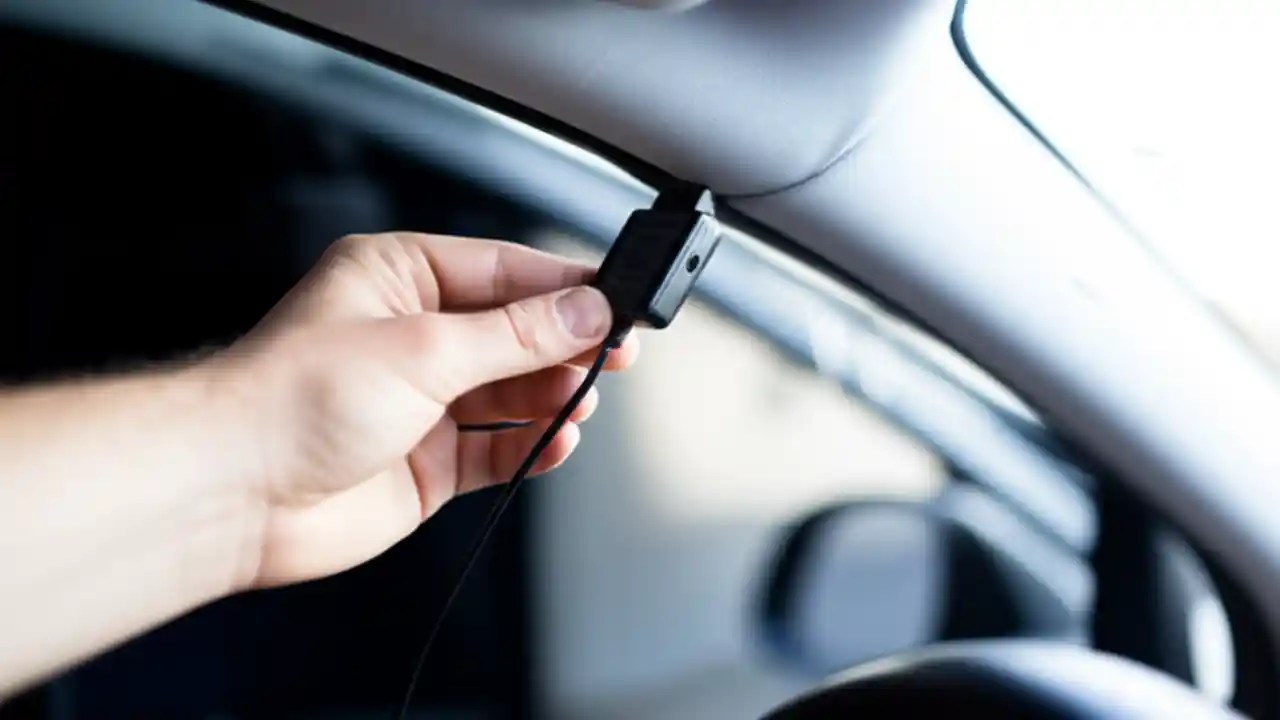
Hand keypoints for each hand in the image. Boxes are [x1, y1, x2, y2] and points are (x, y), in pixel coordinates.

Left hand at [217, 232, 636, 588]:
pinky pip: (496, 450)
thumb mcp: (424, 348)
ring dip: (551, 396)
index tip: (615, 302)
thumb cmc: (291, 399)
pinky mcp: (424, 462)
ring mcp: (419, 402)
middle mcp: (410, 336)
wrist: (235, 493)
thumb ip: (515, 335)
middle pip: (513, 333)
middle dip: (564, 345)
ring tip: (581, 400)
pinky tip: (556, 443)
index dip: (563, 289)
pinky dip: (530, 447)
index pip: (502, 272)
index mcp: (398, 278)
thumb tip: (584, 313)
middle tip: (616, 355)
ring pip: (510, 393)